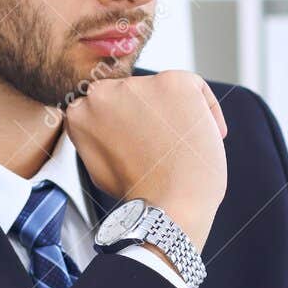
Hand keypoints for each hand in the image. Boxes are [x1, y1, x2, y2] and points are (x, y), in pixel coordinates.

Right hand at [64, 70, 227, 250]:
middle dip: (151, 118)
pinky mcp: (174, 82)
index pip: (107, 105)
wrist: (169, 205)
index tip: (145, 145)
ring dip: (175, 114)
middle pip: (133, 95)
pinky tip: (206, 136)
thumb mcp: (101, 165)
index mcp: (80, 111)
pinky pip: (195, 88)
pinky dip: (207, 110)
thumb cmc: (141, 193)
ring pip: (163, 92)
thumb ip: (102, 137)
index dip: (130, 126)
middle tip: (166, 148)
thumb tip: (114, 126)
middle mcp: (103, 91)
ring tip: (182, 148)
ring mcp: (138, 84)